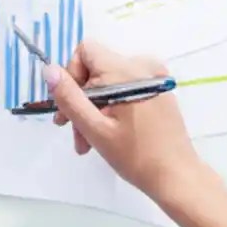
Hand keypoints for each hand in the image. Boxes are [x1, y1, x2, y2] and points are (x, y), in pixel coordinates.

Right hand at [46, 41, 202, 201]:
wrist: (177, 176)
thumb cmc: (136, 156)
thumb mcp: (95, 129)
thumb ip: (69, 98)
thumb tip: (49, 70)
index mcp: (126, 71)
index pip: (86, 50)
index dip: (72, 75)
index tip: (69, 106)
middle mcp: (142, 66)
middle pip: (96, 71)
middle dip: (81, 101)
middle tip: (74, 134)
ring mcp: (154, 78)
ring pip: (109, 83)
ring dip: (94, 110)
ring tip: (89, 143)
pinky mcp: (159, 90)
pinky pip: (125, 89)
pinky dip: (112, 108)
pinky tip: (108, 136)